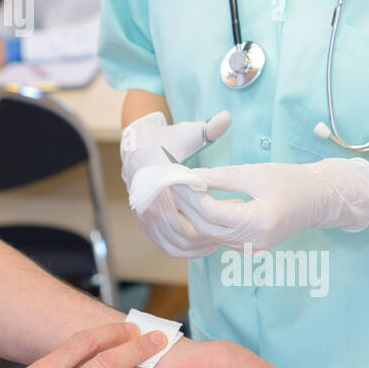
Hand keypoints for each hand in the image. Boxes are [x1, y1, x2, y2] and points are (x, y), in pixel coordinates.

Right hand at [120, 110, 231, 258]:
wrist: (138, 149)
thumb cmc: (166, 141)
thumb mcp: (185, 133)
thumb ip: (207, 128)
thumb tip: (227, 116)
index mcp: (160, 184)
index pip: (184, 213)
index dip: (207, 219)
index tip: (228, 216)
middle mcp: (148, 204)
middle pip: (182, 233)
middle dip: (207, 236)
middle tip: (230, 233)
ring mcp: (145, 217)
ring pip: (175, 244)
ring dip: (198, 247)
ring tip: (220, 241)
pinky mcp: (146, 225)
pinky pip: (167, 246)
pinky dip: (186, 250)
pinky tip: (205, 245)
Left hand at [173, 157, 368, 252]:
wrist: (319, 198)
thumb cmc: (290, 180)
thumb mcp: (254, 173)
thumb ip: (220, 177)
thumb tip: (189, 176)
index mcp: (258, 223)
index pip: (211, 213)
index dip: (189, 196)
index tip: (175, 178)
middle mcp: (255, 242)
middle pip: (206, 227)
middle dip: (186, 205)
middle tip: (170, 184)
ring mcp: (253, 248)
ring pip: (211, 234)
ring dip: (193, 214)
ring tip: (180, 191)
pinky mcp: (251, 247)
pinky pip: (221, 236)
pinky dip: (207, 221)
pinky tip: (198, 204)